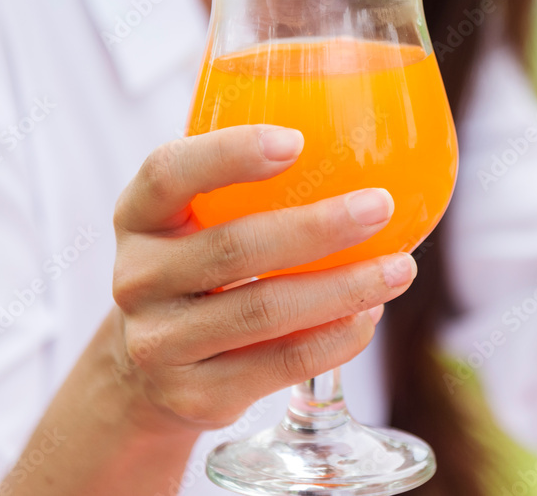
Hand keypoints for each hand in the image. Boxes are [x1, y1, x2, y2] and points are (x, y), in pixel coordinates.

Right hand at [109, 125, 415, 431]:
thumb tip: (366, 148)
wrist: (148, 371)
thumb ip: (247, 187)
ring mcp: (160, 343)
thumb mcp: (195, 221)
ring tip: (399, 269)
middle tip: (379, 206)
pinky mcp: (193, 395)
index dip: (229, 153)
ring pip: (264, 312)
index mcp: (138, 216)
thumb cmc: (198, 268)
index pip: (168, 173)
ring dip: (343, 289)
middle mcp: (137, 278)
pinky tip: (367, 316)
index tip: (296, 141)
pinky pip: (278, 365)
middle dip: (318, 227)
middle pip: (234, 248)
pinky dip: (334, 339)